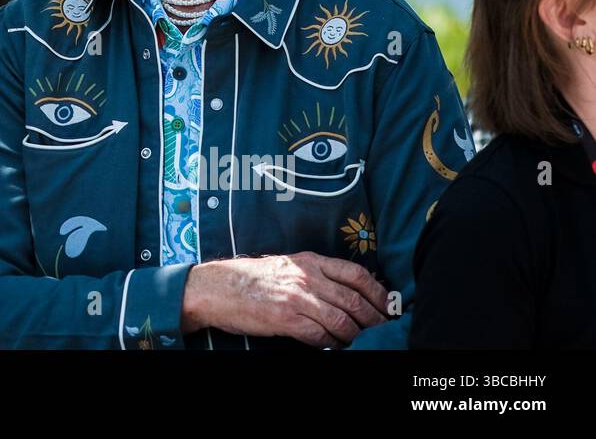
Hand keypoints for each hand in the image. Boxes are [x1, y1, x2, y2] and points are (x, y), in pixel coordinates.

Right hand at [179, 252, 389, 347]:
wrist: (218, 288)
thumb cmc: (253, 279)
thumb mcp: (288, 265)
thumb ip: (316, 273)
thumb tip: (348, 291)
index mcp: (310, 261)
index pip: (356, 273)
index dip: (378, 291)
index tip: (388, 304)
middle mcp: (307, 277)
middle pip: (355, 300)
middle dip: (373, 318)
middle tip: (381, 329)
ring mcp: (297, 298)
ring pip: (342, 320)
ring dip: (354, 334)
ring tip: (355, 339)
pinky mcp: (286, 319)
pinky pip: (321, 336)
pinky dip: (332, 343)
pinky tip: (333, 345)